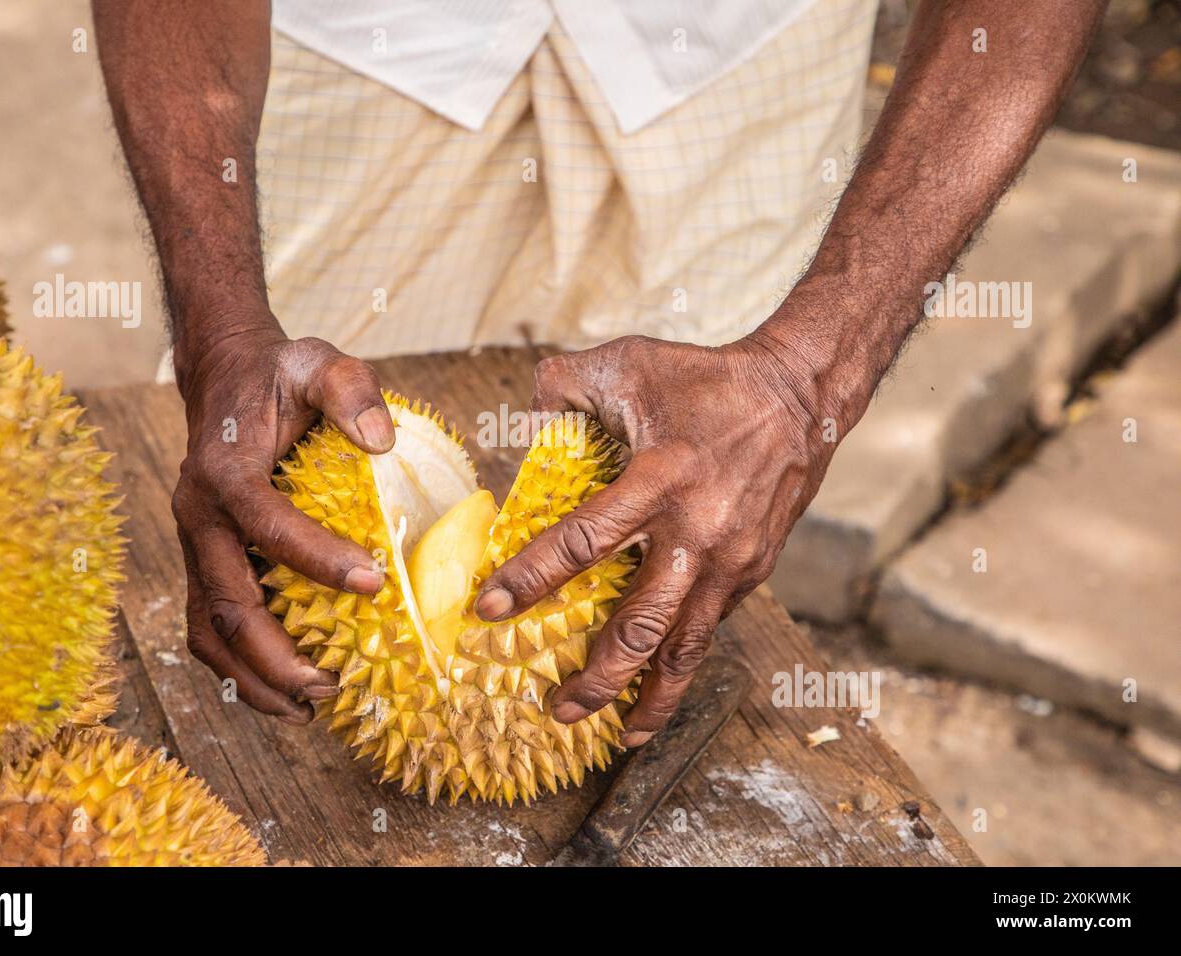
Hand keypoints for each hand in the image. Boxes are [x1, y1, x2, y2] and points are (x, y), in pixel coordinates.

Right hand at [171, 316, 395, 723]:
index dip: (315, 558)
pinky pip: (210, 627)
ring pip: (208, 629)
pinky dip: (240, 668)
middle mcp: (198, 515)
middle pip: (225, 601)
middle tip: (332, 685)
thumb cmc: (279, 375)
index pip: (265, 523)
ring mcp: (195, 545)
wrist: (224, 377)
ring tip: (308, 709)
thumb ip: (350, 389)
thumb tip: (383, 440)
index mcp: (224, 471)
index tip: (374, 584)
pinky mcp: (204, 562)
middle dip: (275, 654)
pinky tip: (285, 692)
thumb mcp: (318, 362)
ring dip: (253, 677)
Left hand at [474, 333, 837, 744]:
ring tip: (616, 734)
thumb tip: (517, 420)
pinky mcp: (754, 569)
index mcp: (659, 477)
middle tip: (555, 708)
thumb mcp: (627, 361)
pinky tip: (658, 681)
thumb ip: (560, 385)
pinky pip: (710, 625)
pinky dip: (682, 660)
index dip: (532, 579)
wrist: (800, 394)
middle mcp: (697, 530)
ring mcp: (731, 558)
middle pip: (640, 624)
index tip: (488, 609)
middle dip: (596, 677)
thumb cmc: (705, 377)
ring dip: (648, 695)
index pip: (583, 541)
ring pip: (686, 646)